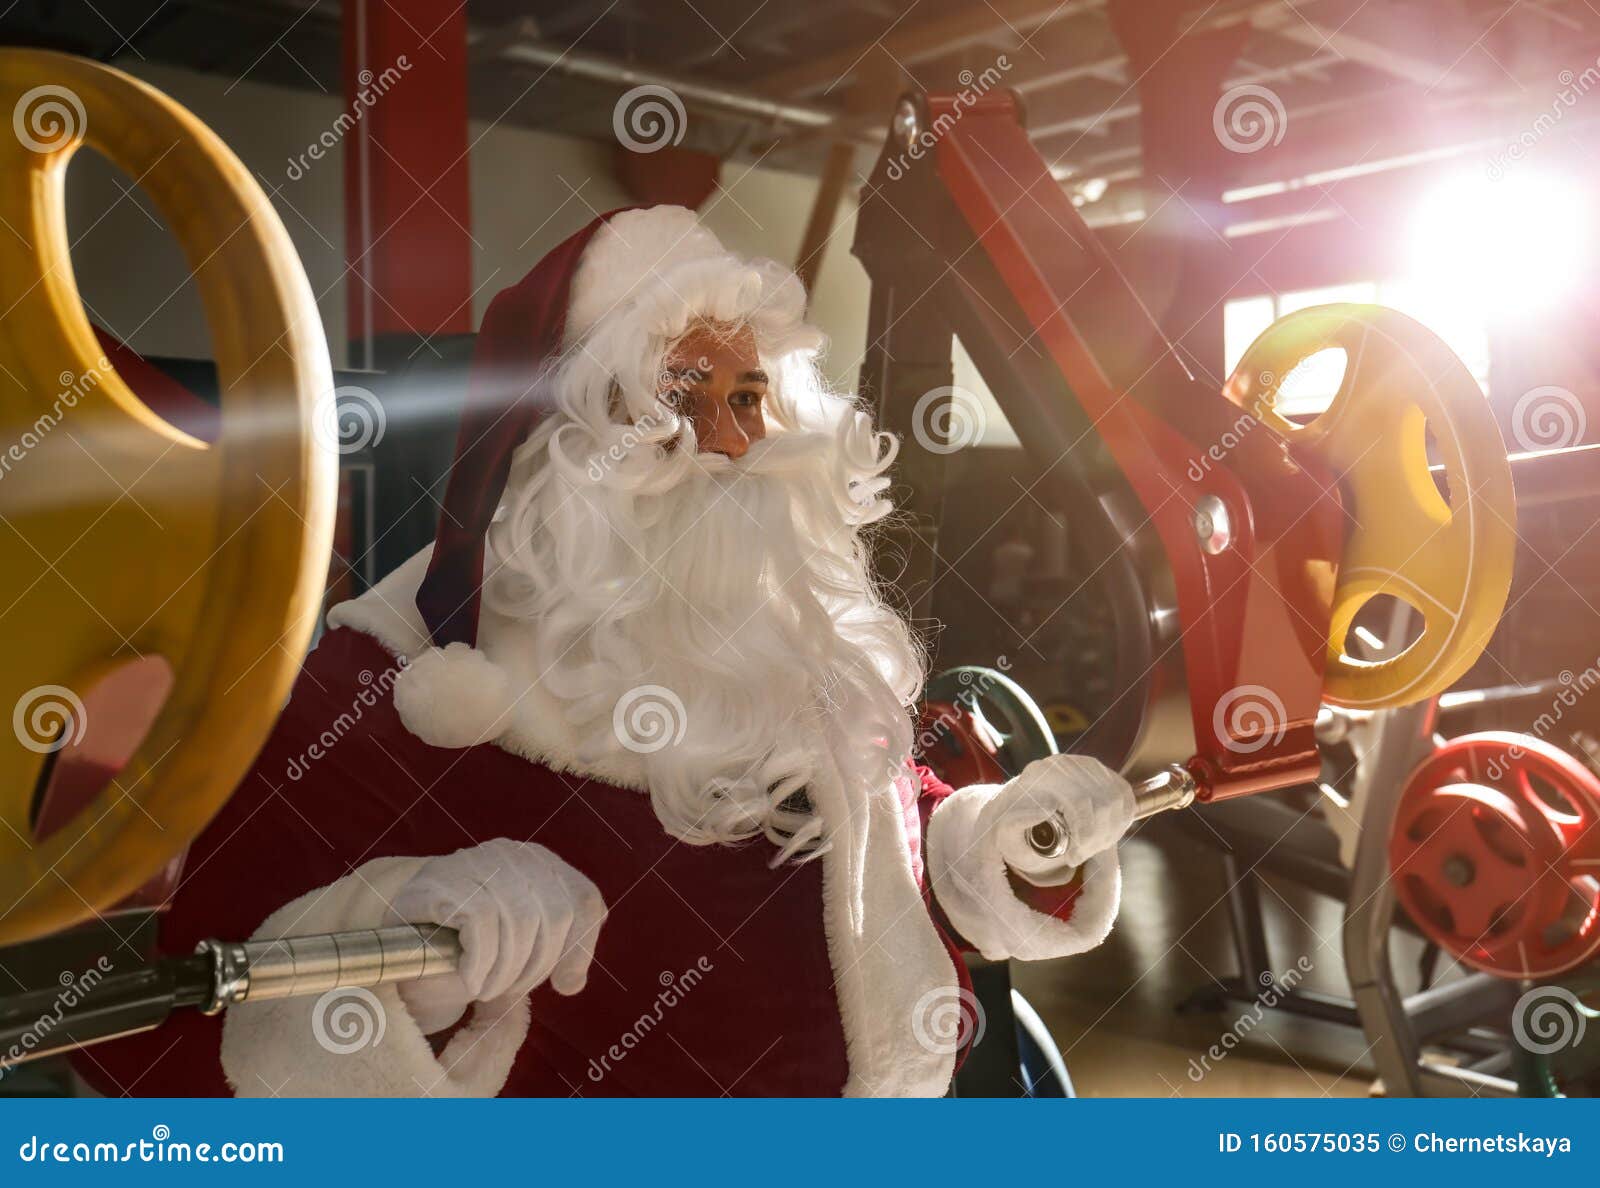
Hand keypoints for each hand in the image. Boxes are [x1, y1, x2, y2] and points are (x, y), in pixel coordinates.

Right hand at [386, 838, 606, 1034]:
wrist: (397, 942)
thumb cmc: (465, 950)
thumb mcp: (519, 948)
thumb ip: (555, 950)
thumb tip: (573, 982)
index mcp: (539, 864)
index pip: (583, 898)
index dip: (581, 947)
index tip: (566, 984)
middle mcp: (510, 854)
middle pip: (555, 915)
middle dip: (536, 967)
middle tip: (509, 991)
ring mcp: (473, 862)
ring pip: (520, 921)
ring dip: (505, 972)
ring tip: (486, 989)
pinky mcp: (439, 881)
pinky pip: (482, 925)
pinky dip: (480, 964)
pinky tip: (469, 980)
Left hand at [985, 754, 1134, 880]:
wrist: (1019, 812)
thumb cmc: (1012, 829)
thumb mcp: (1005, 834)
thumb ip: (1015, 823)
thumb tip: (1047, 806)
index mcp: (1038, 774)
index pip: (1080, 800)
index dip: (1084, 834)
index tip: (1071, 859)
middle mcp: (1063, 763)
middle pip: (1104, 802)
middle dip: (1096, 838)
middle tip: (1078, 857)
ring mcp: (1084, 764)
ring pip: (1117, 800)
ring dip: (1108, 833)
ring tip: (1086, 849)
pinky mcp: (1101, 772)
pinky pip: (1125, 798)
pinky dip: (1119, 823)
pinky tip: (1100, 836)